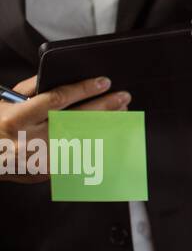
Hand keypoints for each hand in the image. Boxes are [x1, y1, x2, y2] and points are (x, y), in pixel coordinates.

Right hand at [0, 76, 129, 183]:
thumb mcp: (7, 101)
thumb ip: (33, 87)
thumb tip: (64, 78)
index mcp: (17, 118)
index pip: (56, 100)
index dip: (83, 90)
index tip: (103, 82)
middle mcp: (29, 139)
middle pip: (76, 120)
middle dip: (104, 107)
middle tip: (122, 97)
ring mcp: (39, 159)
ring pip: (82, 141)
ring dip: (106, 126)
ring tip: (122, 113)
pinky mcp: (46, 172)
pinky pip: (79, 158)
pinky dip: (97, 146)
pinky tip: (111, 136)